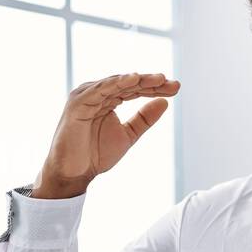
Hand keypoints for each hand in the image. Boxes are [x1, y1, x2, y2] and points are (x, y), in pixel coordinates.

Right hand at [33, 72, 180, 198]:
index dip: (155, 88)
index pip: (135, 89)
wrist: (75, 173)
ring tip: (158, 78)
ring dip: (137, 79)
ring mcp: (86, 97)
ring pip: (116, 83)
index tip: (176, 88)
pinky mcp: (77, 103)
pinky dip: (116, 83)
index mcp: (108, 100)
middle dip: (151, 82)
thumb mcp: (128, 134)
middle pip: (128, 84)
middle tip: (173, 83)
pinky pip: (99, 90)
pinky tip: (133, 79)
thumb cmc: (96, 154)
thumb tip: (165, 102)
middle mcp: (97, 94)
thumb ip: (144, 119)